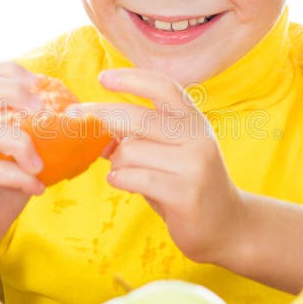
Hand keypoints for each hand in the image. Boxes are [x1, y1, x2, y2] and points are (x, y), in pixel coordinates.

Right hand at [0, 62, 46, 273]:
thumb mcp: (18, 159)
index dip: (13, 73)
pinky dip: (22, 177)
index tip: (43, 87)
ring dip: (22, 141)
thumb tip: (77, 120)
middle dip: (16, 92)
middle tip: (45, 111)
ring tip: (40, 163)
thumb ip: (35, 137)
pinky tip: (36, 189)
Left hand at [68, 68, 243, 263]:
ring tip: (125, 173)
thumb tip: (98, 125)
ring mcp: (194, 165)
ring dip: (116, 163)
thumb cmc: (188, 184)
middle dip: (101, 116)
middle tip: (75, 117)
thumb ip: (142, 136)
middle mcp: (198, 138)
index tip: (103, 78)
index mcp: (194, 121)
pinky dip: (120, 179)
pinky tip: (123, 183)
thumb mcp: (171, 152)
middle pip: (137, 117)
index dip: (132, 79)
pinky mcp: (185, 194)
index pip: (164, 87)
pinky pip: (134, 178)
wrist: (227, 225)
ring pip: (130, 152)